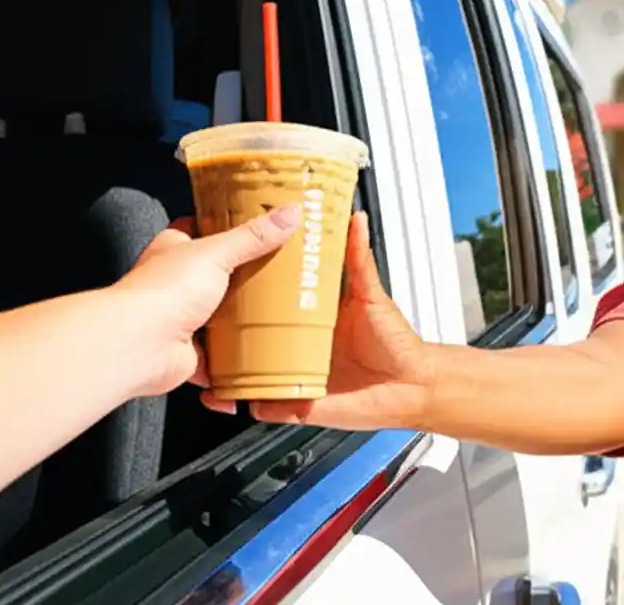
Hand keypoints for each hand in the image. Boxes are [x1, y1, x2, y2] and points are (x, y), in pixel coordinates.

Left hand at [112, 205, 300, 397]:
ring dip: (240, 320)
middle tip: (277, 275)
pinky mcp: (189, 353)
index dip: (226, 227)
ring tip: (274, 314)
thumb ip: (253, 236)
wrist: (140, 344)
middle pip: (216, 276)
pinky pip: (217, 357)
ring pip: (218, 317)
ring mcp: (181, 319)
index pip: (200, 229)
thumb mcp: (216, 252)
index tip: (258, 228)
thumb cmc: (160, 292)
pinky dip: (233, 360)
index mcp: (174, 249)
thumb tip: (288, 213)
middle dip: (243, 279)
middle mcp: (174, 284)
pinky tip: (255, 355)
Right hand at [202, 212, 435, 430]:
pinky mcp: (299, 404)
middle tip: (210, 314)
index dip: (249, 290)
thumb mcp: (370, 294)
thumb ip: (358, 259)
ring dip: (229, 367)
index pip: (272, 302)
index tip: (231, 270)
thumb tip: (355, 220)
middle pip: (253, 338)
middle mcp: (299, 348)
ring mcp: (296, 376)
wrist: (412, 386)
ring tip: (212, 354)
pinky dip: (247, 400)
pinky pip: (265, 404)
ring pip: (250, 372)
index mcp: (310, 319)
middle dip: (229, 331)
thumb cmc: (395, 342)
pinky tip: (233, 392)